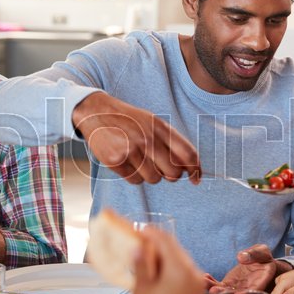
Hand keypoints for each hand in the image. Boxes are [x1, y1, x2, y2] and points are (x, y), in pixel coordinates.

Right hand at [72, 92, 200, 184]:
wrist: (97, 113)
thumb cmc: (129, 120)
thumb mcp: (153, 122)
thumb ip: (171, 141)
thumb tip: (189, 167)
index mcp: (160, 128)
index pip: (188, 154)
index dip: (195, 169)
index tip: (196, 179)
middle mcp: (148, 139)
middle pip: (173, 173)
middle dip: (171, 176)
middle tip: (162, 169)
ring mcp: (131, 150)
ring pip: (154, 179)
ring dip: (149, 175)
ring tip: (139, 160)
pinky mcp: (116, 161)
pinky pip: (135, 180)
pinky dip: (133, 175)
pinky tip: (126, 162)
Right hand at [133, 228, 203, 293]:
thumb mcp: (142, 291)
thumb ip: (141, 266)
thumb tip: (138, 247)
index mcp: (179, 269)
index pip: (165, 240)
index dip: (150, 232)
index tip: (138, 229)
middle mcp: (193, 272)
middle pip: (174, 248)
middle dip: (156, 243)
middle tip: (138, 243)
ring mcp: (197, 282)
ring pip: (179, 259)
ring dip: (163, 256)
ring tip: (144, 260)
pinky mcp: (197, 292)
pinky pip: (184, 271)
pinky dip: (170, 268)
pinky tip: (157, 274)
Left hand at [206, 244, 277, 293]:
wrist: (257, 261)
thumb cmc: (262, 256)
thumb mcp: (262, 251)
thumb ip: (254, 254)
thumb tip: (241, 257)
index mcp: (261, 279)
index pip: (255, 289)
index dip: (246, 293)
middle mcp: (248, 287)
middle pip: (237, 293)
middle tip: (215, 291)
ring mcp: (237, 287)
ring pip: (226, 291)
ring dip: (215, 289)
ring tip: (206, 283)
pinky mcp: (229, 284)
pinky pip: (219, 285)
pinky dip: (212, 282)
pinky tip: (206, 277)